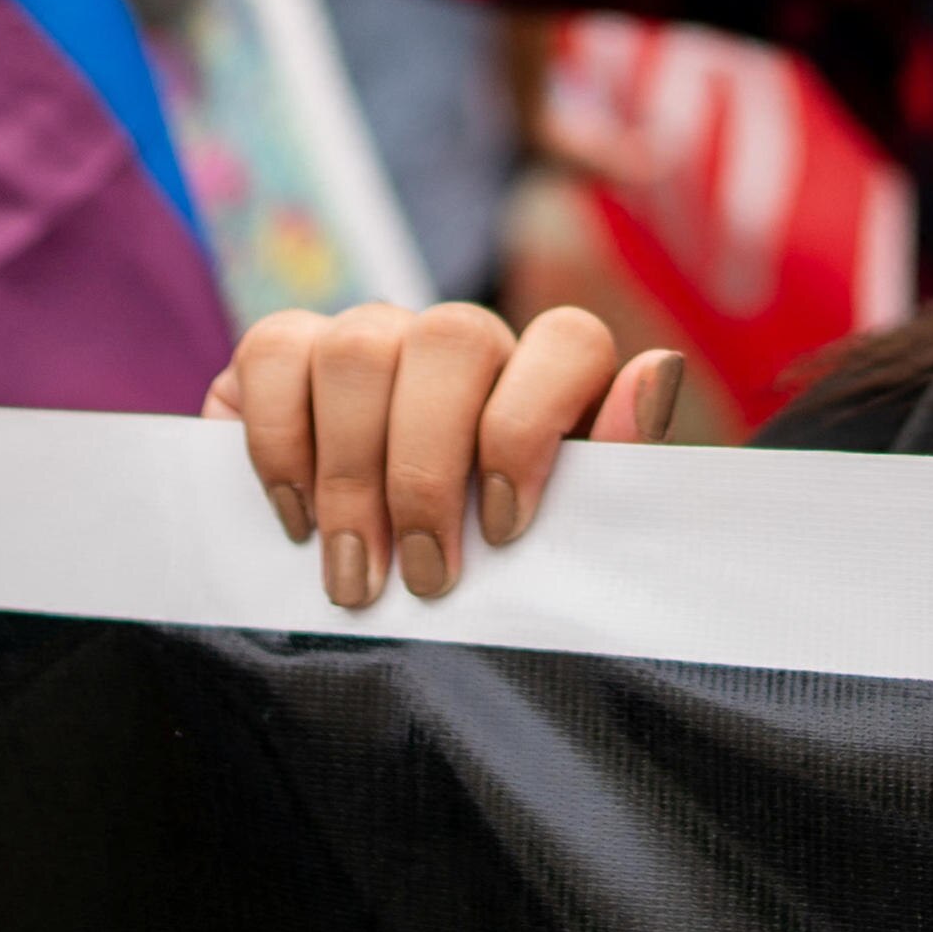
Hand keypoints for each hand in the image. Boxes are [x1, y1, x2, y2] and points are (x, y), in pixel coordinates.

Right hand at [211, 300, 683, 607]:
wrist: (375, 597)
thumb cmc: (485, 570)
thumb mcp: (554, 540)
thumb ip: (609, 472)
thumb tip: (656, 372)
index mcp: (544, 374)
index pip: (566, 338)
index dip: (531, 424)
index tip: (505, 528)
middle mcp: (460, 341)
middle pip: (452, 336)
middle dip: (429, 468)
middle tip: (423, 577)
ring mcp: (370, 334)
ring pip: (359, 346)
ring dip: (351, 476)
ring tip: (355, 577)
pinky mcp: (285, 350)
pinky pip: (276, 348)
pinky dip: (281, 444)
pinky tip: (298, 520)